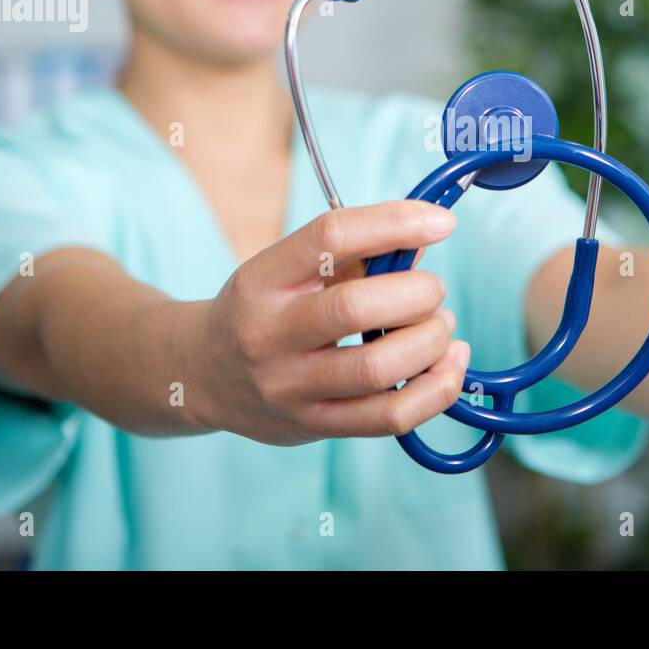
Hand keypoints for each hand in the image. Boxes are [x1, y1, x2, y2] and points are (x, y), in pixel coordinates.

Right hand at [191, 200, 469, 445]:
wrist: (200, 376)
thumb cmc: (262, 310)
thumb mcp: (289, 271)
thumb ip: (355, 255)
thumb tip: (426, 240)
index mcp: (263, 280)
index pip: (331, 236)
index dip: (394, 223)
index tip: (441, 223)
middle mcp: (270, 334)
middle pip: (356, 307)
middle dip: (417, 293)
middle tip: (434, 290)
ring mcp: (289, 387)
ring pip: (378, 369)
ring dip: (430, 341)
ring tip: (441, 327)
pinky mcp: (314, 426)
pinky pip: (389, 417)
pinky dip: (435, 389)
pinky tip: (449, 365)